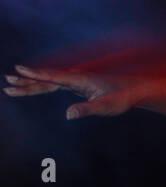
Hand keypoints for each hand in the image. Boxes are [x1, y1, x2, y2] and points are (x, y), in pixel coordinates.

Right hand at [5, 64, 137, 118]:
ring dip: (31, 82)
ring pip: (48, 80)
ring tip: (12, 82)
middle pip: (46, 78)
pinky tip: (33, 85)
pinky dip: (41, 84)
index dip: (35, 75)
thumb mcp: (105, 107)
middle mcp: (74, 77)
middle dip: (26, 80)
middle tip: (7, 82)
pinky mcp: (76, 84)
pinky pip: (54, 83)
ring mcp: (74, 80)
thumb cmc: (120, 99)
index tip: (18, 70)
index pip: (53, 77)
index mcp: (79, 80)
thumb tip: (68, 114)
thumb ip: (86, 109)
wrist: (132, 90)